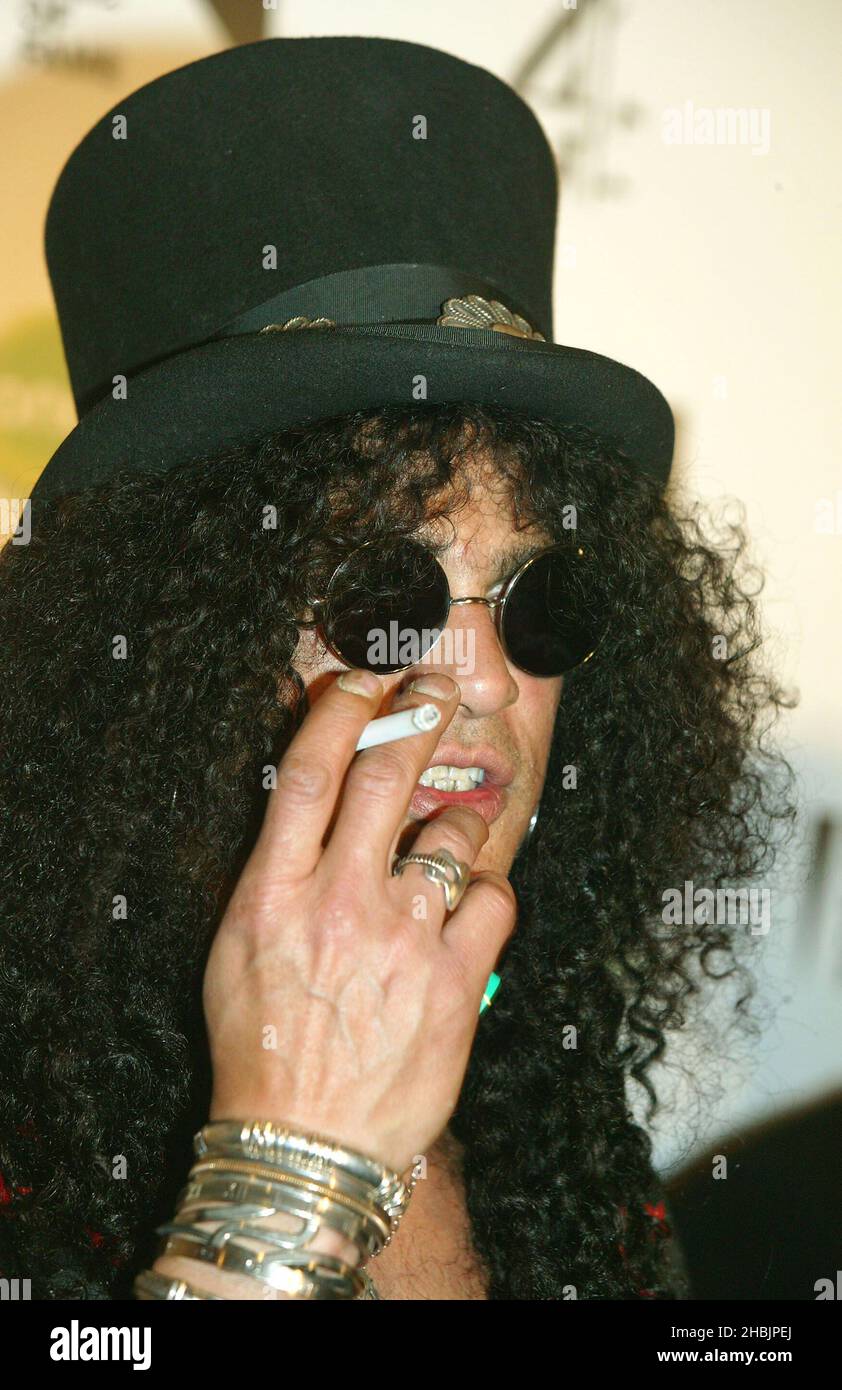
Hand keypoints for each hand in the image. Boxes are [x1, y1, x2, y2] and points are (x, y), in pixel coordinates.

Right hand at [202, 669, 515, 1174]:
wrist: (304, 1146)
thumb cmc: (261, 1046)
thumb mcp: (236, 949)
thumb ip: (274, 872)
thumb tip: (311, 805)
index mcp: (272, 895)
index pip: (309, 774)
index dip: (341, 711)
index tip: (364, 680)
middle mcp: (340, 904)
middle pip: (386, 778)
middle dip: (417, 713)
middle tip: (436, 684)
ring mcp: (403, 940)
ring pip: (448, 834)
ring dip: (447, 830)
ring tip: (432, 860)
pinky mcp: (456, 979)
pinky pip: (492, 897)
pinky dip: (483, 894)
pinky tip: (462, 914)